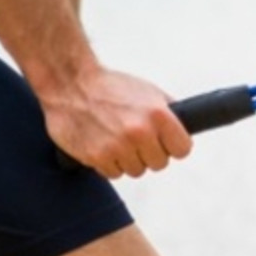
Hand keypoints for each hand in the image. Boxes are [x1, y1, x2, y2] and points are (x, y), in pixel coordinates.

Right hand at [41, 67, 192, 178]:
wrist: (68, 82)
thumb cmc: (108, 86)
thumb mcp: (147, 91)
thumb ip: (169, 112)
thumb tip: (186, 128)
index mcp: (157, 115)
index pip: (182, 149)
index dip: (174, 146)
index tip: (166, 143)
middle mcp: (140, 132)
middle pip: (160, 164)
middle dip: (150, 153)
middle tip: (135, 138)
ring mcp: (118, 146)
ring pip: (137, 171)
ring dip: (128, 159)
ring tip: (115, 137)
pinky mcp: (97, 157)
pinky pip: (114, 173)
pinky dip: (109, 163)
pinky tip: (102, 143)